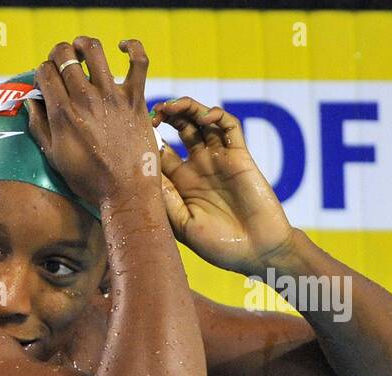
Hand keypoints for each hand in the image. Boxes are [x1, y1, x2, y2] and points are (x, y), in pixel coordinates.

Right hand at [27, 38, 160, 207]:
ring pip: (94, 50)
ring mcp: (112, 96)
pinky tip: (121, 47)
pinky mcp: (135, 98)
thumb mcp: (54, 157)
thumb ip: (39, 126)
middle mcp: (85, 100)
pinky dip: (131, 47)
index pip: (45, 72)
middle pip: (65, 55)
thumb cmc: (88, 179)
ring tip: (80, 48)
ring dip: (83, 44)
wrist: (125, 190)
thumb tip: (31, 102)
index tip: (45, 81)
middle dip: (58, 53)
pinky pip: (139, 61)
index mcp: (62, 114)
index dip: (42, 71)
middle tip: (60, 63)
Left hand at [152, 97, 297, 274]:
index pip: (160, 153)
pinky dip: (218, 115)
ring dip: (189, 108)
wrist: (257, 253)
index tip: (134, 135)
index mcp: (181, 185)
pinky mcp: (241, 156)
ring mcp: (220, 160)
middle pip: (180, 130)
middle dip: (166, 116)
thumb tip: (143, 173)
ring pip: (203, 123)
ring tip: (173, 105)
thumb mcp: (182, 225)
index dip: (148, 140)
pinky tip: (206, 115)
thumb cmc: (218, 246)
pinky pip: (230, 128)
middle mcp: (198, 168)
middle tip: (154, 112)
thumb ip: (166, 199)